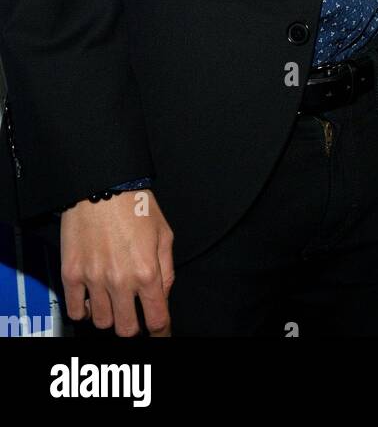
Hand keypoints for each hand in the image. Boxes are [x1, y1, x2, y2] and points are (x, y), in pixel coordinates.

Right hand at [61, 190, 174, 336]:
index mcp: (147, 271)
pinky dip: (84, 310)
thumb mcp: (163, 233)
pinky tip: (92, 298)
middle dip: (134, 326)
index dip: (160, 332)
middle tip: (135, 314)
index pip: (157, 319)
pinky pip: (76, 310)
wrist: (101, 184)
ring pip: (102, 322)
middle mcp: (120, 281)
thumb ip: (166, 269)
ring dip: (110, 315)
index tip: (160, 333)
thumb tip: (162, 295)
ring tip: (113, 299)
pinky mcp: (71, 274)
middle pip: (127, 329)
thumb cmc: (134, 204)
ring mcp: (93, 280)